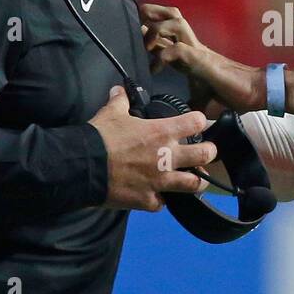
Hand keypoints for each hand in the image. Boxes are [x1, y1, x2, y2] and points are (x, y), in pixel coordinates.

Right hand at [88, 86, 215, 211]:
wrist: (84, 166)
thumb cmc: (101, 136)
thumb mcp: (111, 112)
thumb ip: (120, 100)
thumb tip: (119, 89)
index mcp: (162, 132)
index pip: (196, 122)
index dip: (198, 121)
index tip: (196, 124)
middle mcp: (168, 157)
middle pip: (206, 155)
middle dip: (209, 153)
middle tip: (206, 153)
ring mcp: (160, 181)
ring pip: (194, 184)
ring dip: (196, 181)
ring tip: (195, 180)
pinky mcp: (148, 200)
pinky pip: (162, 204)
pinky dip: (160, 200)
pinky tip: (156, 197)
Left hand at [142, 3, 264, 113]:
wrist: (254, 92)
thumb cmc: (232, 94)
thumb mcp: (204, 100)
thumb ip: (193, 103)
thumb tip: (186, 119)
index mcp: (191, 54)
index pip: (168, 33)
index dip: (150, 28)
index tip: (136, 32)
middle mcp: (193, 46)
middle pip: (172, 15)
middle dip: (152, 14)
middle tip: (138, 21)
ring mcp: (198, 50)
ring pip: (175, 23)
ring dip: (156, 31)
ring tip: (146, 46)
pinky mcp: (202, 60)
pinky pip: (178, 49)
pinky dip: (163, 56)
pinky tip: (155, 69)